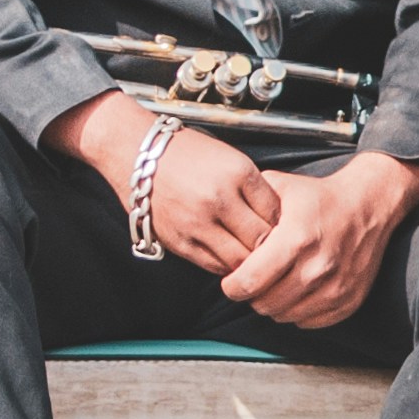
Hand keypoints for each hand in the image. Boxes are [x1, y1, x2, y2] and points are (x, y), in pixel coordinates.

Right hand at [43, 90, 280, 273]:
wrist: (137, 153)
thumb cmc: (185, 153)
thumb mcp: (229, 158)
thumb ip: (253, 188)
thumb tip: (276, 221)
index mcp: (237, 172)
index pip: (275, 212)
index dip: (282, 224)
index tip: (279, 227)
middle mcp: (219, 198)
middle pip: (261, 240)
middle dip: (269, 247)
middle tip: (270, 248)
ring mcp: (197, 222)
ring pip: (239, 259)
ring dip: (247, 261)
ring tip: (248, 254)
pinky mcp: (179, 241)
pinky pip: (213, 265)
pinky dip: (225, 265)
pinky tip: (226, 254)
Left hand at [221, 151, 418, 328]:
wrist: (369, 206)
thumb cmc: (321, 198)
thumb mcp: (281, 188)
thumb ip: (247, 204)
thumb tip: (220, 223)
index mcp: (296, 239)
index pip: (250, 282)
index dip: (232, 286)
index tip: (230, 281)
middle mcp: (318, 267)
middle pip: (264, 303)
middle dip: (252, 295)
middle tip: (254, 279)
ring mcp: (335, 287)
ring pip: (284, 315)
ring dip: (273, 304)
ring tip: (275, 283)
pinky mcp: (348, 300)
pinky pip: (308, 322)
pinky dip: (296, 311)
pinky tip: (296, 291)